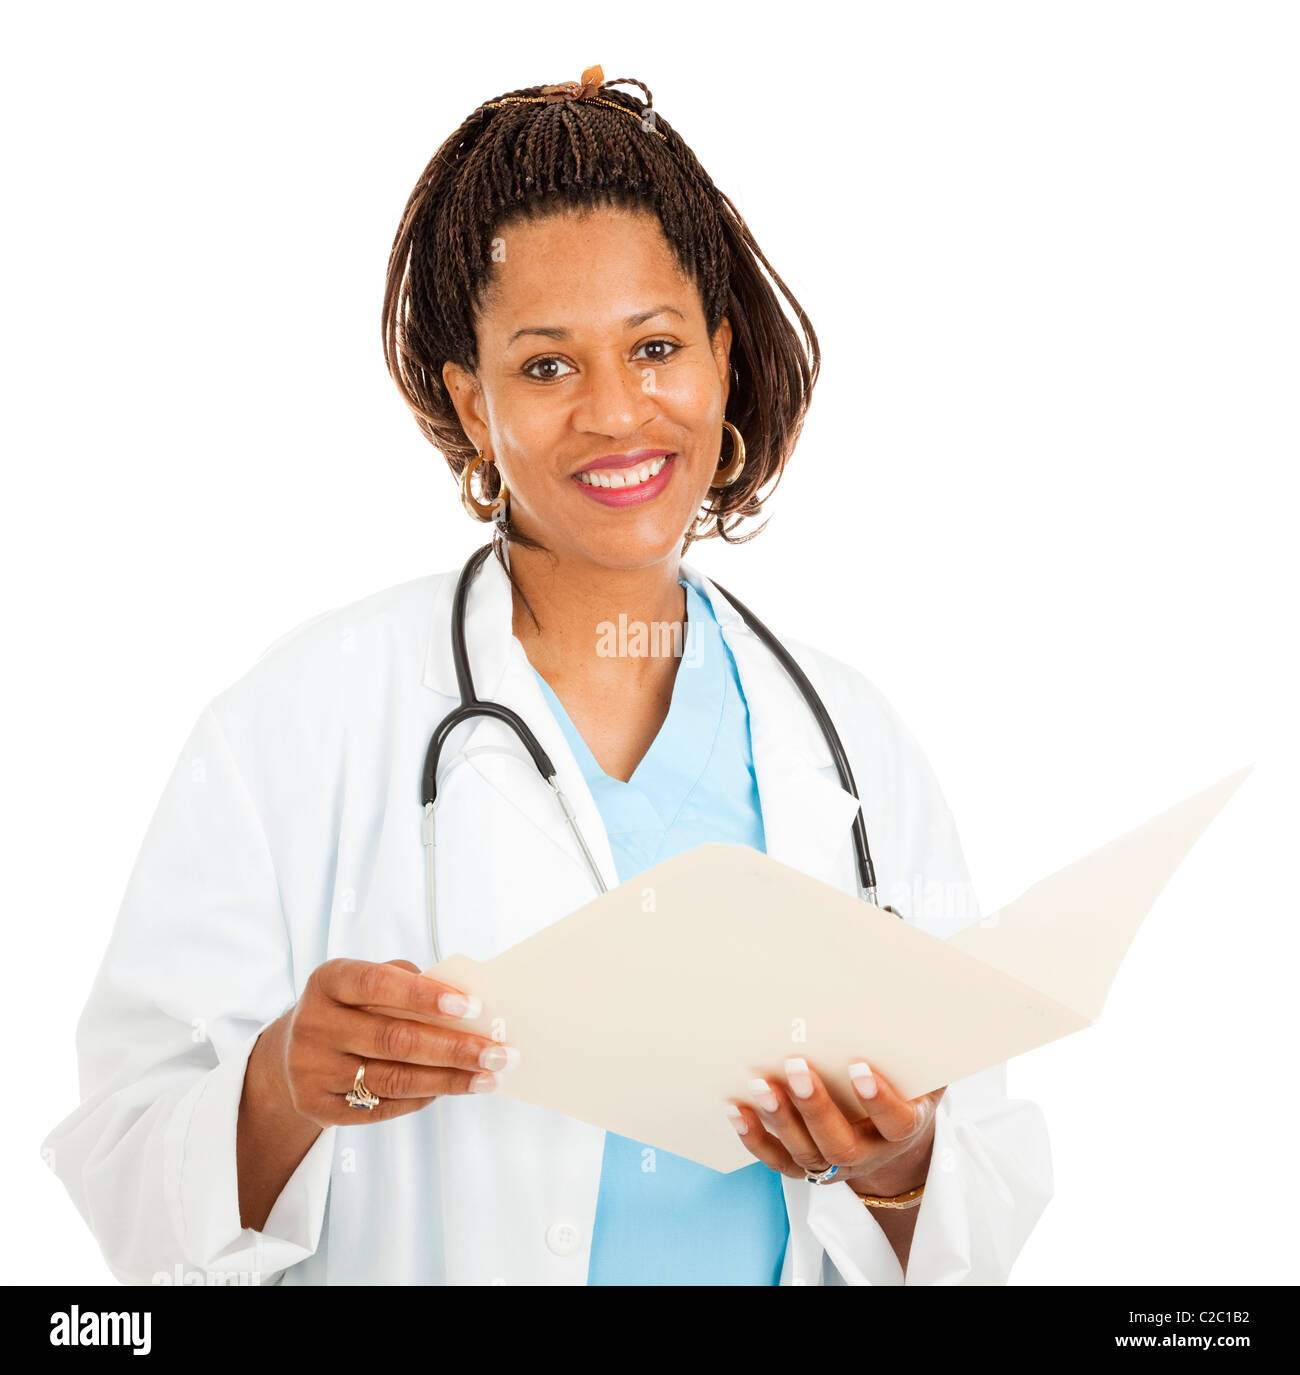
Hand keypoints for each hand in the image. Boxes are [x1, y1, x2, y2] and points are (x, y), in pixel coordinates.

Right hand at [260, 957, 518, 1127]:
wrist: (291, 1053)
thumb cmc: (351, 1008)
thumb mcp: (367, 983)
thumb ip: (409, 984)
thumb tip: (468, 1007)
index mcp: (328, 981)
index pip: (378, 983)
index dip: (425, 994)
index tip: (473, 1007)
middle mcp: (313, 1024)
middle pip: (393, 1039)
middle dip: (454, 1047)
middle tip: (499, 1052)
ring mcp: (311, 1070)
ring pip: (393, 1079)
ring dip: (450, 1080)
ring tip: (490, 1077)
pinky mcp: (317, 1107)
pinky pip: (382, 1107)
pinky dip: (422, 1098)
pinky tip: (452, 1089)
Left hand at [727, 1058, 944, 1194]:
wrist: (892, 1135)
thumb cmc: (905, 1086)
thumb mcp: (920, 1070)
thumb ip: (914, 1049)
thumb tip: (904, 1004)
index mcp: (902, 1129)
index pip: (896, 1122)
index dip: (880, 1100)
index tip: (859, 1069)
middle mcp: (869, 1153)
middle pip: (841, 1144)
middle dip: (816, 1107)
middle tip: (796, 1066)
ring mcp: (835, 1165)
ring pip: (806, 1152)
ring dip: (780, 1119)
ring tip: (760, 1085)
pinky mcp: (806, 1167)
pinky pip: (777, 1159)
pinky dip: (754, 1137)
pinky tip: (737, 1109)